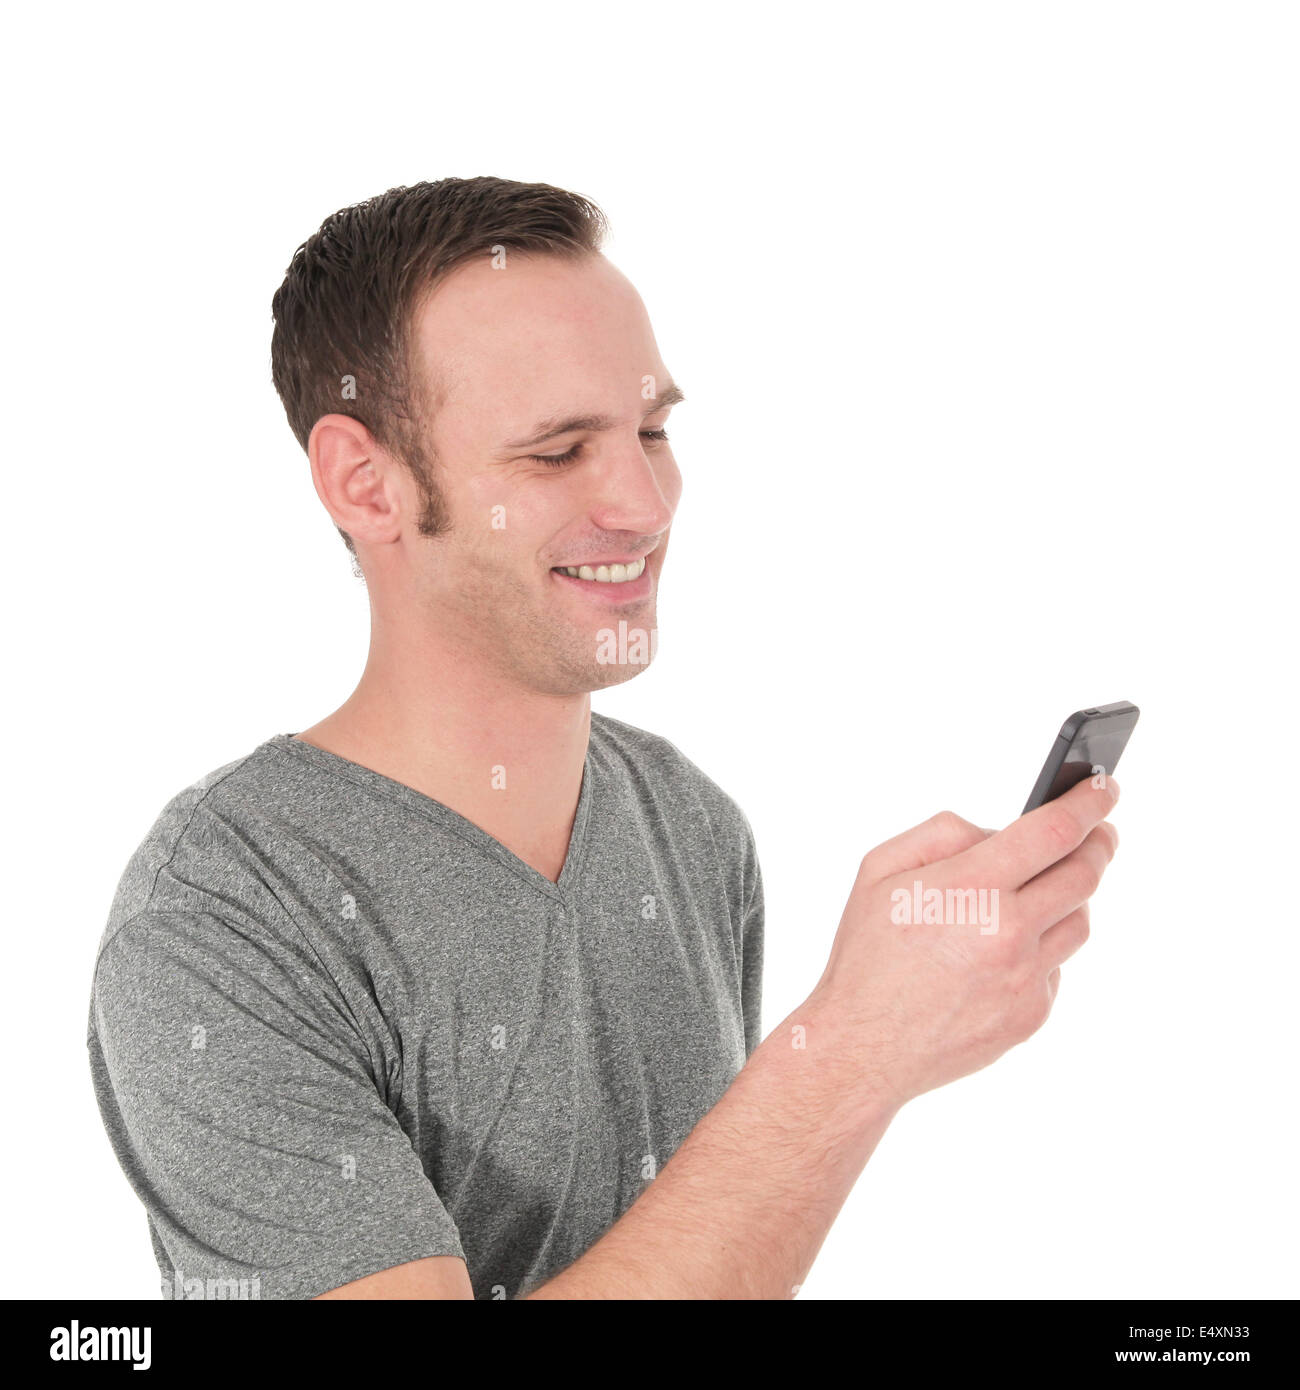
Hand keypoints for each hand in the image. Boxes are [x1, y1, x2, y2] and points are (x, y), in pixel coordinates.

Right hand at [809, 776, 1119, 1107]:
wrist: (864, 1045)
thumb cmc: (867, 954)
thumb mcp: (880, 869)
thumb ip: (944, 833)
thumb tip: (1000, 832)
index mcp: (969, 886)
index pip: (1055, 831)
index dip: (1090, 803)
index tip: (1106, 787)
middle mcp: (1008, 931)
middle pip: (1085, 874)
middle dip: (1099, 843)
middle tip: (1099, 831)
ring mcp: (1026, 977)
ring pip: (1080, 920)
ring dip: (1071, 895)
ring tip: (1046, 887)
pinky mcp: (1033, 1015)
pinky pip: (1056, 965)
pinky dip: (1042, 947)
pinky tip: (1007, 947)